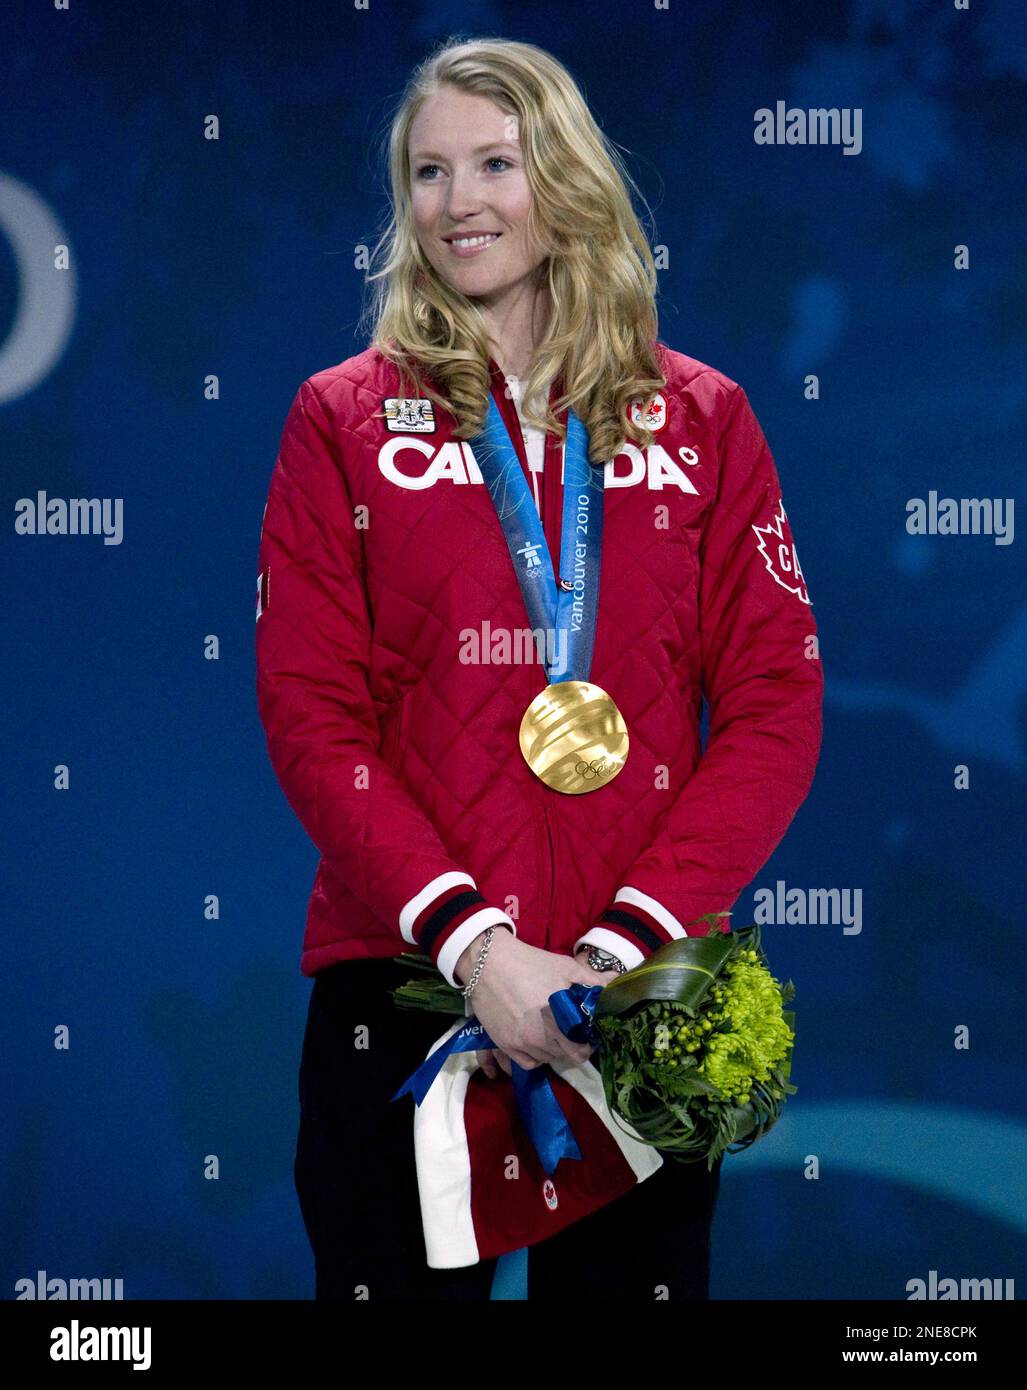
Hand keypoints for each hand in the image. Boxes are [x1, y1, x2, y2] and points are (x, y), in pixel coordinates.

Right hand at [458, 930, 617, 1073]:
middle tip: (567, 1030)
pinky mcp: (504, 1044)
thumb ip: (592, 980)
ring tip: (550, 1032)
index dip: (586, 1045)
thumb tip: (617, 982)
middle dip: (569, 1045)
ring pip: (545, 1060)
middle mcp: (540, 1038)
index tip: (585, 1035)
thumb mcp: (565, 967)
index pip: (580, 1052)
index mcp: (558, 1022)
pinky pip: (526, 1063)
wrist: (488, 963)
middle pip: (564, 1057)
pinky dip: (534, 1056)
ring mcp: (520, 1044)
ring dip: (552, 1050)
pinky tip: (535, 1042)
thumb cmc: (530, 963)